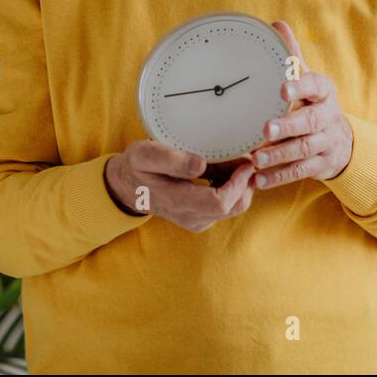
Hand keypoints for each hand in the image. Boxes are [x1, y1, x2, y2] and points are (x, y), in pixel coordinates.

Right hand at [106, 141, 255, 232]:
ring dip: (242, 186)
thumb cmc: (137, 167)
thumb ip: (172, 160)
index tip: (245, 163)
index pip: (220, 203)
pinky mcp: (201, 218)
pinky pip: (226, 207)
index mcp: (178, 202)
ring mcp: (197, 220)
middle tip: (248, 160)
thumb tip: (201, 164)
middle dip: (245, 184)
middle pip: (233, 207)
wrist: (128, 186)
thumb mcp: (146, 155)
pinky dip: (233, 189)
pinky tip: (227, 171)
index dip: (238, 184)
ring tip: (239, 162)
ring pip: (233, 208)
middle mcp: (191, 217)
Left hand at [248, 20, 353, 188]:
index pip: (315, 86)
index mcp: (324, 92)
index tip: (282, 89)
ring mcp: (326, 143)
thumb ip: (292, 56)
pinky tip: (259, 179)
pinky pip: (300, 172)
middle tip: (265, 129)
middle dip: (288, 126)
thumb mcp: (309, 79)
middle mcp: (328, 117)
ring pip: (304, 150)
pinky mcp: (322, 165)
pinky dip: (279, 177)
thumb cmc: (315, 103)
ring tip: (256, 158)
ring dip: (279, 155)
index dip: (300, 87)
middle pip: (310, 122)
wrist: (343, 141)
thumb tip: (276, 24)